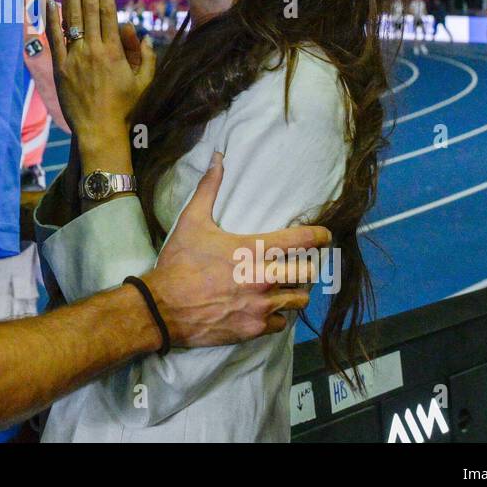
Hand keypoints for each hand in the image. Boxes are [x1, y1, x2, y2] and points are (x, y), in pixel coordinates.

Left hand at [45, 0, 154, 144]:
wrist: (100, 133)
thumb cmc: (126, 109)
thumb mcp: (144, 82)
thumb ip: (145, 56)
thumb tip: (137, 32)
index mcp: (114, 50)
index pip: (107, 9)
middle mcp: (93, 50)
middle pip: (87, 6)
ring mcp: (75, 58)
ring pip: (70, 18)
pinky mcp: (60, 69)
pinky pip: (55, 39)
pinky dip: (52, 19)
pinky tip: (49, 0)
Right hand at [144, 153, 333, 347]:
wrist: (162, 308)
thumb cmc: (179, 262)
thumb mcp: (192, 221)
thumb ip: (209, 188)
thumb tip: (217, 157)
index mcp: (254, 249)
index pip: (302, 240)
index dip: (319, 236)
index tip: (324, 236)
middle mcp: (264, 278)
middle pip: (308, 272)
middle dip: (304, 267)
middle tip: (296, 264)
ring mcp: (262, 306)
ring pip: (300, 300)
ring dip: (294, 292)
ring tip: (284, 288)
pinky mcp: (254, 328)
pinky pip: (282, 323)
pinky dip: (277, 317)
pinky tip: (266, 310)